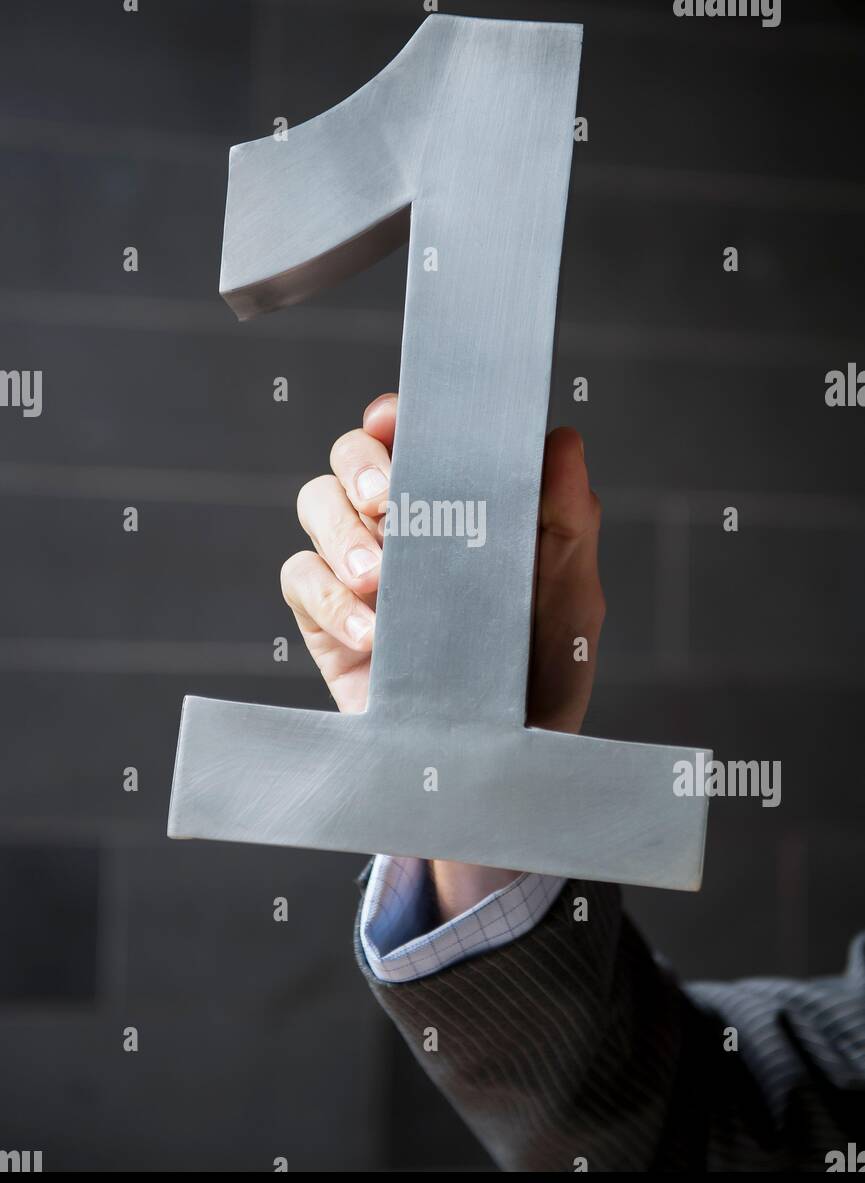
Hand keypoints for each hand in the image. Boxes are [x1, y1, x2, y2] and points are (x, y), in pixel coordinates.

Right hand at [281, 392, 605, 919]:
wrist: (496, 766)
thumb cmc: (540, 673)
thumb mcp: (569, 596)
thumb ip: (568, 519)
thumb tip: (562, 440)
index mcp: (455, 502)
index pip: (412, 434)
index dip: (394, 416)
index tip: (395, 419)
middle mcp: (400, 525)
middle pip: (350, 456)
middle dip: (362, 468)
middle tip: (392, 503)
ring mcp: (356, 569)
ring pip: (314, 505)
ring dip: (343, 533)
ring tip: (381, 580)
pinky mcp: (325, 618)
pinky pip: (299, 577)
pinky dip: (328, 597)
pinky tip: (372, 634)